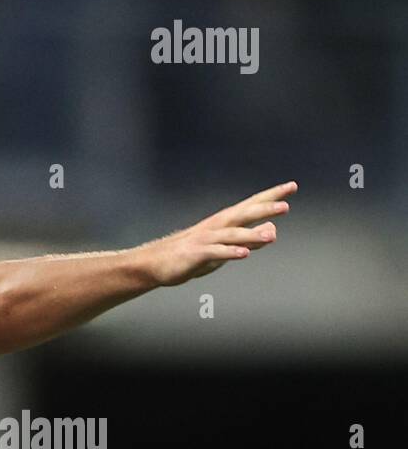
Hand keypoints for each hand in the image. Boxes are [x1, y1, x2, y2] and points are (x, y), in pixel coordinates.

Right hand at [139, 181, 296, 286]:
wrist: (156, 263)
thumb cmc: (193, 254)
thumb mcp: (226, 247)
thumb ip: (250, 239)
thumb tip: (274, 230)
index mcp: (225, 222)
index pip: (252, 204)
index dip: (271, 195)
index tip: (292, 186)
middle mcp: (216, 226)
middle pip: (243, 214)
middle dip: (263, 209)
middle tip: (285, 205)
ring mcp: (206, 239)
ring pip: (231, 234)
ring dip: (251, 234)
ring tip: (272, 236)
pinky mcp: (196, 254)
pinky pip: (215, 252)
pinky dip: (230, 252)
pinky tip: (244, 254)